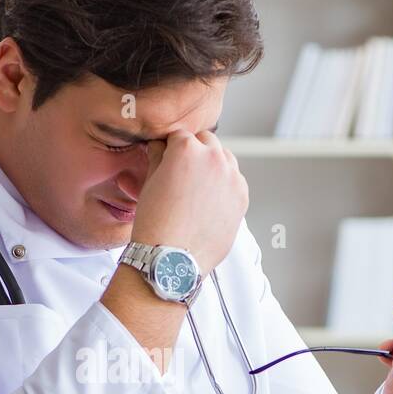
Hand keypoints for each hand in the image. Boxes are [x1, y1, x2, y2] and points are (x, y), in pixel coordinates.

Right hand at [132, 129, 247, 276]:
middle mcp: (213, 158)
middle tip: (182, 172)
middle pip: (206, 140)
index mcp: (187, 149)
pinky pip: (235, 181)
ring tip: (197, 188)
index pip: (180, 134)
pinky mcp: (242, 197)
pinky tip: (208, 203)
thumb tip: (159, 147)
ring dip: (213, 165)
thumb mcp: (150, 184)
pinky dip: (224, 186)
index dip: (171, 146)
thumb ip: (158, 158)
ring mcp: (231, 178)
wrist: (171, 259)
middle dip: (195, 151)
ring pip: (225, 159)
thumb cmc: (156, 225)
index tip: (168, 156)